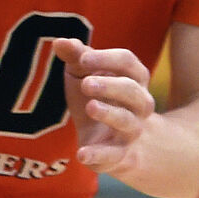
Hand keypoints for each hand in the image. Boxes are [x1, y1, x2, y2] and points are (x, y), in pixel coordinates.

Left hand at [53, 39, 155, 179]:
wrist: (112, 142)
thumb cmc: (97, 98)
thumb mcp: (84, 75)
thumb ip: (75, 58)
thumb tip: (60, 41)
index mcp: (132, 79)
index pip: (128, 63)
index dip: (106, 59)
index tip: (82, 59)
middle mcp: (138, 105)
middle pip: (133, 91)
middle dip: (111, 85)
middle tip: (87, 84)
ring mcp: (131, 131)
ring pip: (127, 122)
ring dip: (109, 113)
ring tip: (91, 106)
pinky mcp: (119, 155)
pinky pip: (113, 156)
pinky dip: (98, 155)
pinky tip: (81, 154)